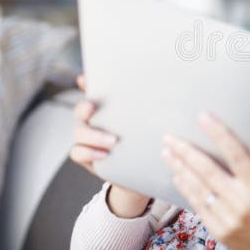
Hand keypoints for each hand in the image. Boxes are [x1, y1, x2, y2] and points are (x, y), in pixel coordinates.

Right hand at [70, 74, 148, 212]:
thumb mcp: (152, 123)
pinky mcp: (89, 157)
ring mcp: (90, 140)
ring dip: (93, 135)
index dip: (86, 83)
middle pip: (80, 110)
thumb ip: (155, 107)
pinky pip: (77, 153)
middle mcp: (96, 121)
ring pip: (78, 132)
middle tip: (92, 108)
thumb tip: (172, 89)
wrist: (144, 171)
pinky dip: (89, 153)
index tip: (84, 78)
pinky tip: (104, 155)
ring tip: (112, 141)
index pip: (94, 92)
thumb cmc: (148, 141)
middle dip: (83, 108)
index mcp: (110, 109)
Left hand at [161, 111, 249, 249]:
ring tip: (168, 152)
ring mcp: (228, 219)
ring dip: (180, 168)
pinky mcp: (219, 231)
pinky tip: (178, 176)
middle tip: (170, 137)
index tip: (204, 117)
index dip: (220, 134)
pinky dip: (186, 188)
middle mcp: (243, 204)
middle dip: (187, 151)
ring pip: (198, 188)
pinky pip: (198, 205)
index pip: (237, 155)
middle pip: (208, 171)